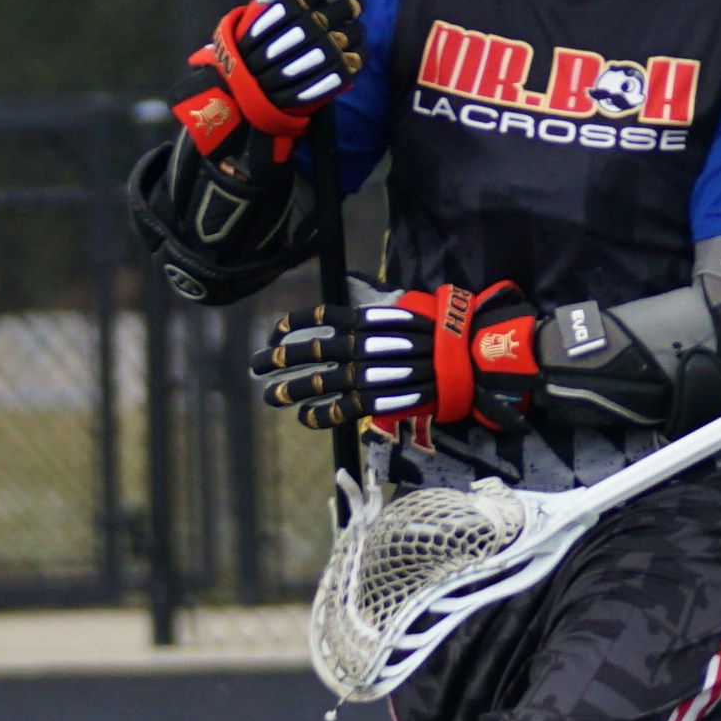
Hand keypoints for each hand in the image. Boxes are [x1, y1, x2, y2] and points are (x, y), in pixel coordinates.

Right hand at [176, 0, 362, 156]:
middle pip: (343, 8)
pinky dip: (358, 52)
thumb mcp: (269, 1)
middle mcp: (299, 31)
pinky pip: (354, 62)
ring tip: (350, 26)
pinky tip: (352, 48)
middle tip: (355, 1)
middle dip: (354, 2)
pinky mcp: (322, 82)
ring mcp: (313, 59)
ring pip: (353, 35)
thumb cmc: (260, 35)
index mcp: (282, 7)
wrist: (244, 83)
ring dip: (357, 28)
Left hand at [253, 282, 543, 435]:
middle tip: (255, 365)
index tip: (274, 331)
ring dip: (291, 388)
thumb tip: (362, 304)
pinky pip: (341, 409)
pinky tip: (303, 416)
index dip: (295, 324)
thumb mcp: (410, 308)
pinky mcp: (379, 400)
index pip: (322, 316)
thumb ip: (381, 311)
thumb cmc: (442, 332)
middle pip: (312, 351)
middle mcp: (362, 346)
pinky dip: (320, 413)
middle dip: (279, 358)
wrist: (466, 359)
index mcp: (369, 319)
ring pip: (319, 382)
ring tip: (269, 395)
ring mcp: (369, 374)